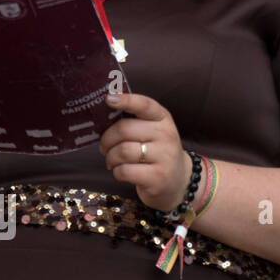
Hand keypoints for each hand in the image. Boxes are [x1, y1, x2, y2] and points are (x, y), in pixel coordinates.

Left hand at [98, 92, 191, 212]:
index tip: (109, 99)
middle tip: (104, 147)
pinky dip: (116, 172)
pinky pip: (125, 171)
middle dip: (107, 139)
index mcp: (162, 118)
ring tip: (112, 160)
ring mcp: (165, 157)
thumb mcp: (151, 130)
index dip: (126, 100)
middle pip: (124, 129)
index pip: (145, 105)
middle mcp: (167, 135)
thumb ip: (132, 120)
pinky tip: (120, 172)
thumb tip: (101, 115)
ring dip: (110, 157)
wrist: (178, 180)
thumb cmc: (155, 151)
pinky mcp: (158, 177)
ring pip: (123, 151)